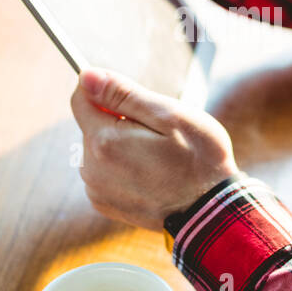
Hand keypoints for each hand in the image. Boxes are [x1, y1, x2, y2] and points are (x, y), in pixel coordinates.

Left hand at [70, 67, 238, 230]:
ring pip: (99, 147)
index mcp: (105, 141)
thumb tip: (86, 75)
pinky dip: (123, 166)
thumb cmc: (199, 161)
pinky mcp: (104, 203)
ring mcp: (96, 189)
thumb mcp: (170, 116)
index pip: (81, 98)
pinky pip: (105, 170)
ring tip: (158, 157)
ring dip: (122, 143)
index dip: (105, 89)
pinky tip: (151, 174)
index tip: (133, 97)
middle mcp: (91, 168)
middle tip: (158, 134)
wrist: (210, 214)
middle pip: (92, 123)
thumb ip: (124, 93)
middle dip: (120, 119)